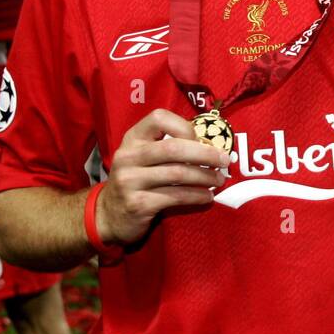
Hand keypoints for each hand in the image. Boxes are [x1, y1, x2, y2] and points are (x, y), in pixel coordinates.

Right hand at [95, 109, 227, 246]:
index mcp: (132, 138)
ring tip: (219, 180)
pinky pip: (175, 197)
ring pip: (177, 174)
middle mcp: (128, 156)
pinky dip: (196, 196)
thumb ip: (167, 146)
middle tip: (225, 160)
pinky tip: (207, 196)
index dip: (185, 127)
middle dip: (205, 153)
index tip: (201, 140)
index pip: (159, 119)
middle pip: (173, 148)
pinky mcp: (138, 204)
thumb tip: (209, 143)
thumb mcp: (143, 156)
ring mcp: (130, 181)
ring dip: (205, 177)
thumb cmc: (137, 179)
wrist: (108, 215)